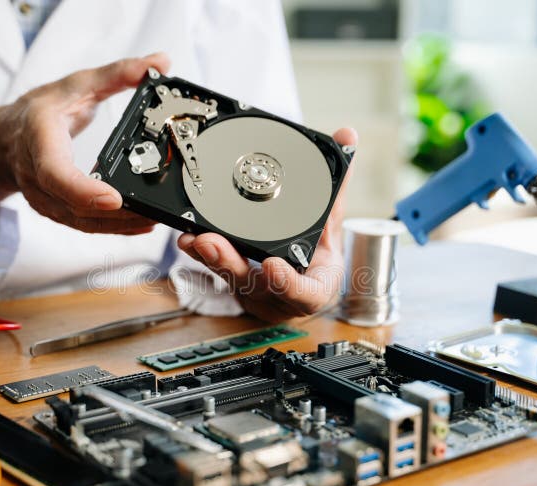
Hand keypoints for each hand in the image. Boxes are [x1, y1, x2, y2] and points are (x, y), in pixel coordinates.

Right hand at [0, 53, 170, 232]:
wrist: (4, 139)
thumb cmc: (39, 111)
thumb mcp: (76, 85)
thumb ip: (118, 73)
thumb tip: (159, 62)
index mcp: (39, 140)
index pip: (55, 173)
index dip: (83, 190)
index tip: (114, 198)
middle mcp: (37, 176)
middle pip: (74, 207)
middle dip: (115, 215)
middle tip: (151, 212)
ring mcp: (44, 198)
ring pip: (81, 222)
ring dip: (118, 226)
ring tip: (152, 220)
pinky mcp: (55, 211)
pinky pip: (83, 225)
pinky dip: (112, 228)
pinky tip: (139, 225)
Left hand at [177, 128, 357, 322]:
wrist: (304, 281)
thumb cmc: (319, 255)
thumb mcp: (333, 222)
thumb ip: (337, 182)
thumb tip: (347, 136)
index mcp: (316, 287)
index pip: (304, 294)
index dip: (288, 283)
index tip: (274, 265)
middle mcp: (283, 298)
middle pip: (255, 286)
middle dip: (231, 264)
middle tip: (212, 242)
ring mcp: (256, 296)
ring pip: (230, 280)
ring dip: (210, 258)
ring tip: (195, 237)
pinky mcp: (235, 288)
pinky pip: (216, 273)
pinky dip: (202, 256)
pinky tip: (189, 239)